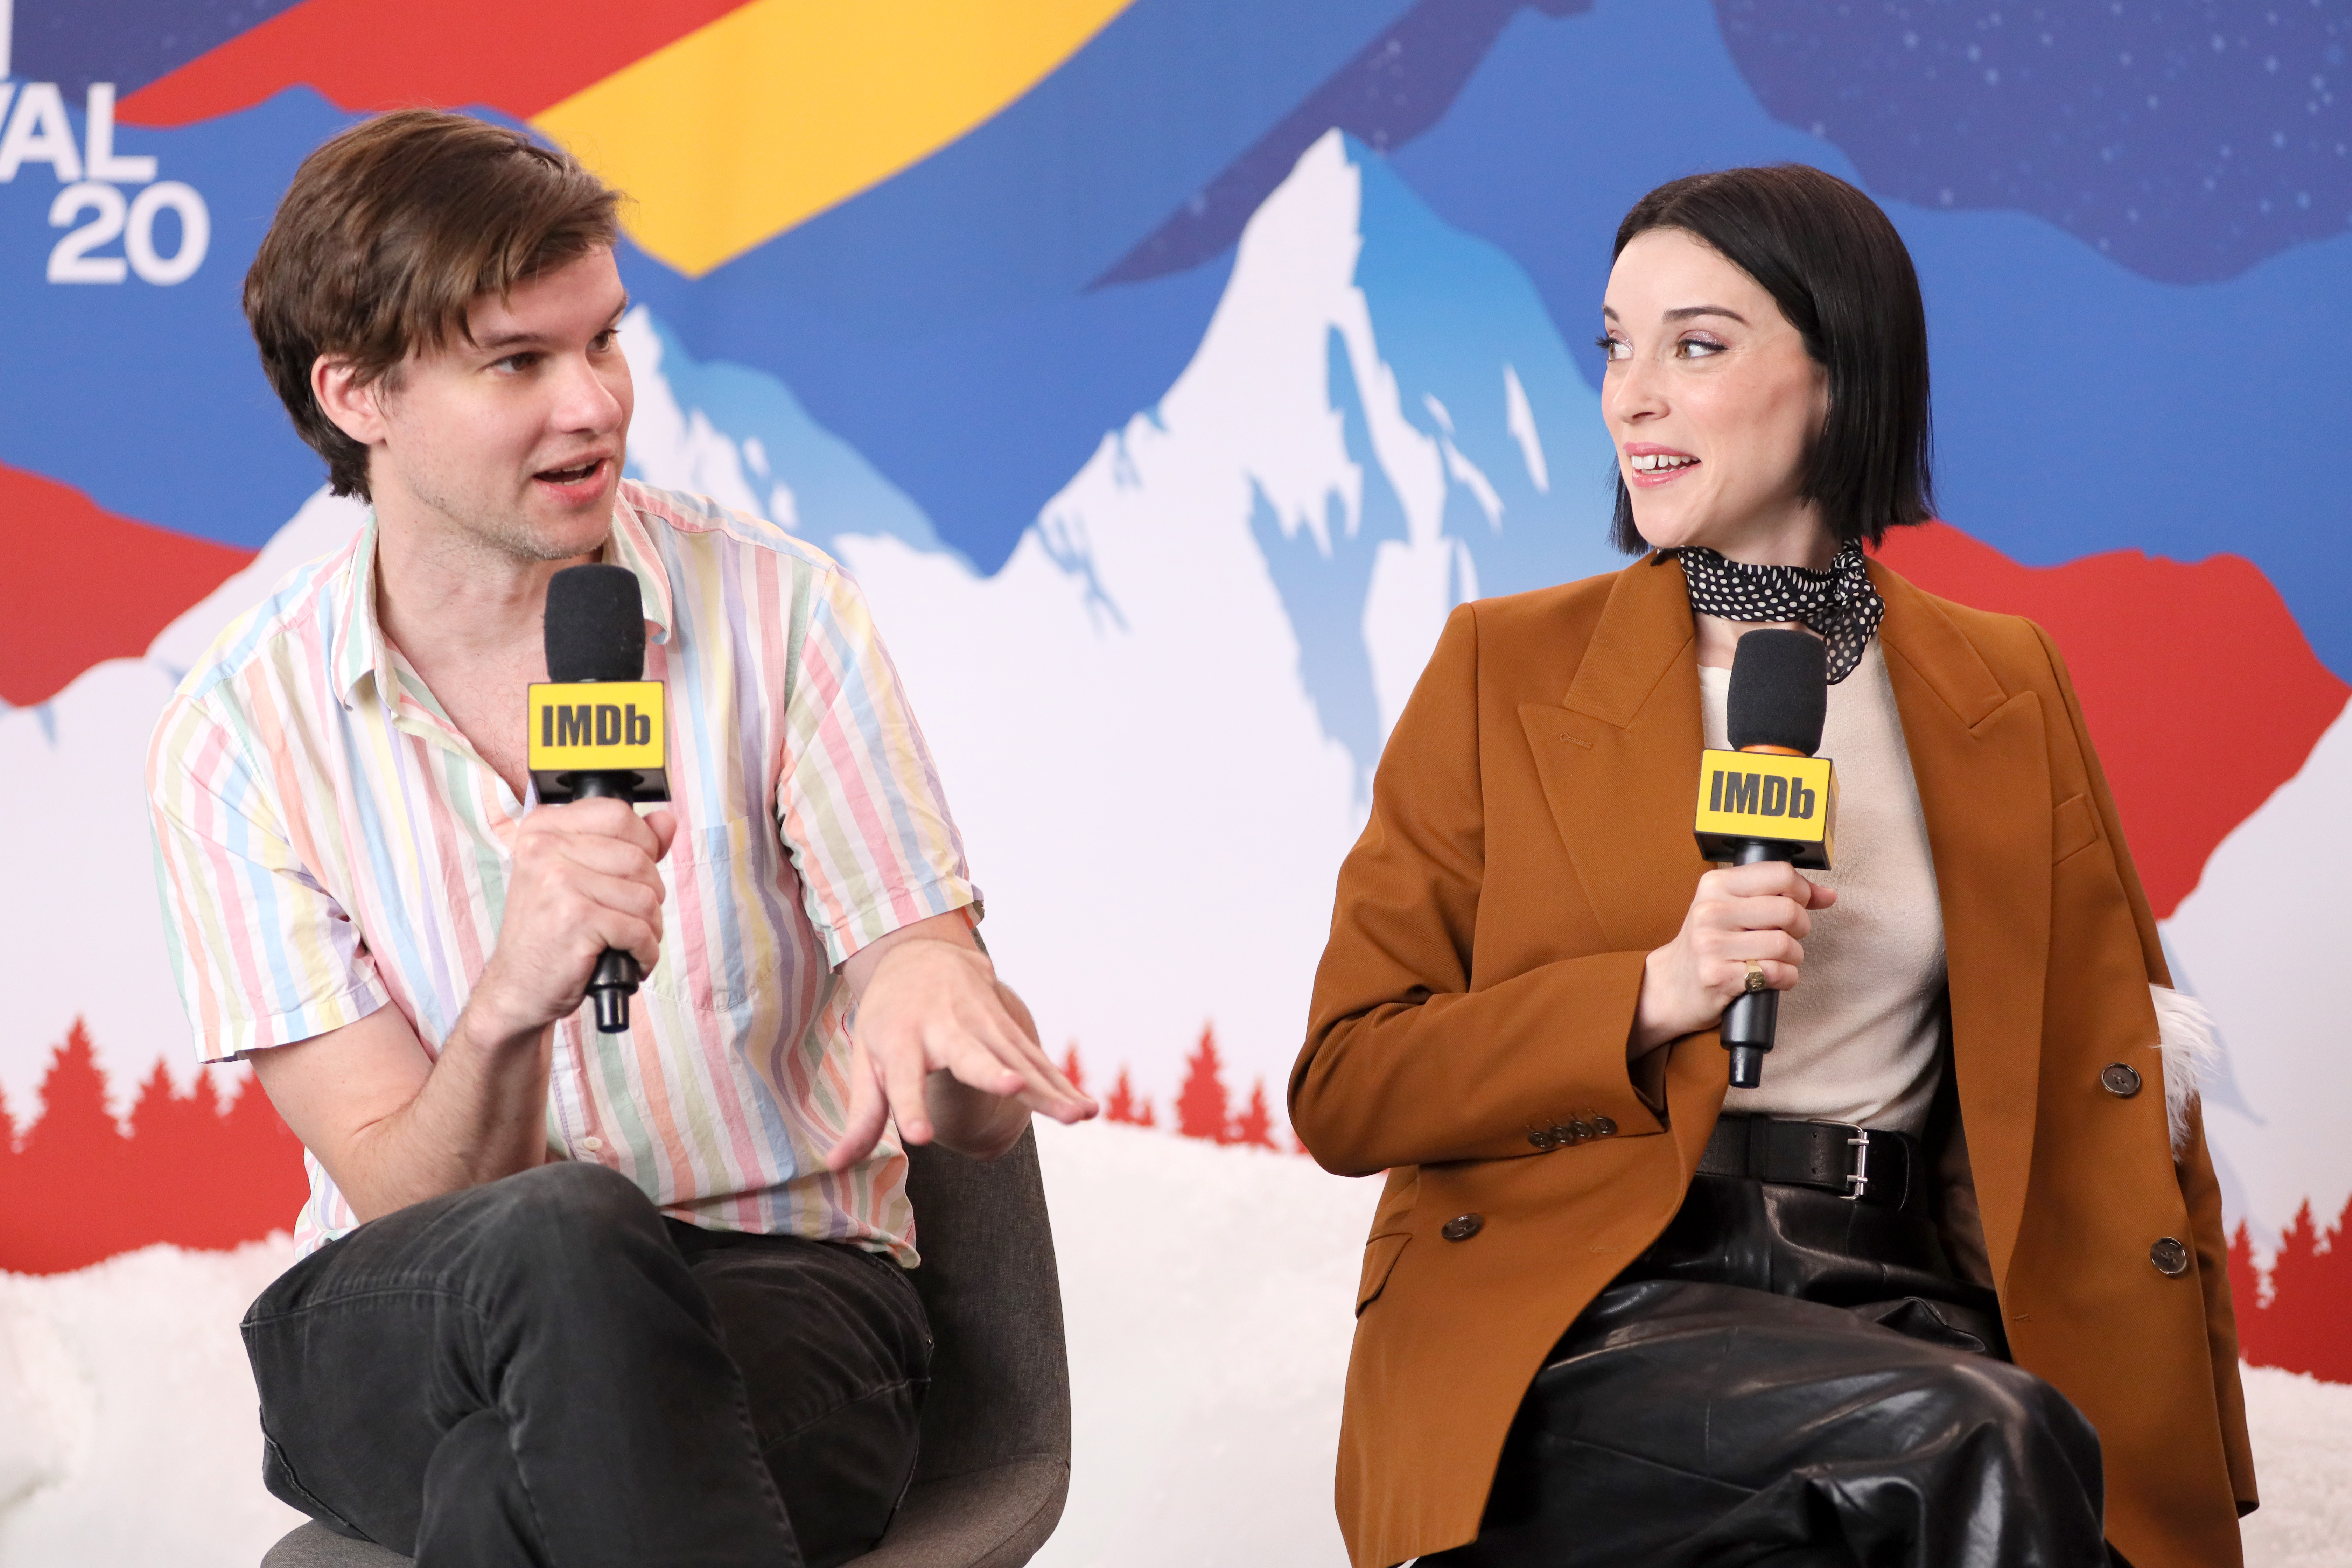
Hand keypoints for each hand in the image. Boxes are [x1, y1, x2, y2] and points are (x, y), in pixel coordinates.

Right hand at [468, 798, 676, 1042]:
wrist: (517, 985)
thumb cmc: (550, 931)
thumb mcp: (580, 876)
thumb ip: (626, 844)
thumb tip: (667, 820)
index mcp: (543, 829)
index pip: (618, 814)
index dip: (642, 845)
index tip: (633, 874)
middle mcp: (545, 849)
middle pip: (639, 858)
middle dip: (649, 894)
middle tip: (629, 917)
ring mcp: (558, 883)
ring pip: (646, 896)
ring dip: (650, 926)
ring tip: (627, 940)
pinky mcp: (576, 919)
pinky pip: (640, 930)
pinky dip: (645, 952)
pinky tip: (629, 959)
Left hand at [826, 935, 1095, 1169]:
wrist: (922, 953)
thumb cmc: (887, 1019)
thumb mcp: (865, 1060)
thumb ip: (862, 1115)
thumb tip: (834, 1165)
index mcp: (899, 1040)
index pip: (902, 1080)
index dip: (911, 1107)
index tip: (920, 1136)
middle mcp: (942, 1028)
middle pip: (970, 1055)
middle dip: (993, 1073)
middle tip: (1014, 1087)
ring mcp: (981, 1022)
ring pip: (1017, 1057)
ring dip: (1049, 1087)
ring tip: (1078, 1115)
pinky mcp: (1007, 1024)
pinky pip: (1036, 1057)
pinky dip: (1061, 1082)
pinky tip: (1085, 1108)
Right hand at [1632, 861, 1835, 1054]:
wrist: (1671, 985)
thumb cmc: (1709, 944)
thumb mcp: (1733, 908)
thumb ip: (1778, 895)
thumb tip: (1827, 895)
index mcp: (1715, 884)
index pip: (1780, 874)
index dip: (1801, 891)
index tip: (1798, 905)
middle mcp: (1711, 911)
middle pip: (1788, 910)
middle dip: (1800, 928)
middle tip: (1788, 936)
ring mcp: (1712, 944)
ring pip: (1785, 944)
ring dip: (1793, 958)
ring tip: (1777, 960)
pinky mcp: (1718, 976)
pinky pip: (1776, 973)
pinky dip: (1785, 978)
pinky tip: (1772, 978)